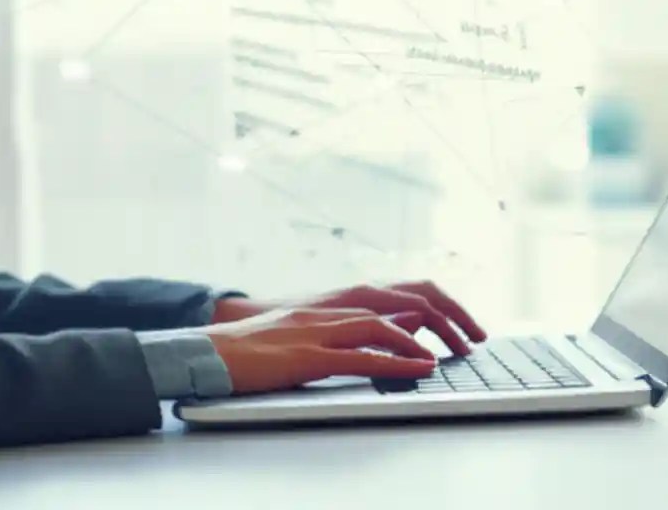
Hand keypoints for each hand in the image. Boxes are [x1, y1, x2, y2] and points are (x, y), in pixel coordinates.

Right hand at [205, 308, 436, 393]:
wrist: (206, 351)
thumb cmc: (247, 350)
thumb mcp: (297, 333)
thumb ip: (331, 333)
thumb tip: (365, 339)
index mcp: (322, 308)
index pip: (383, 299)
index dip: (419, 309)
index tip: (444, 323)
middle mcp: (324, 313)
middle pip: (391, 307)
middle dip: (433, 320)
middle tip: (461, 338)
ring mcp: (315, 333)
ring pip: (379, 328)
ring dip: (417, 342)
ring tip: (443, 356)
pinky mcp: (306, 357)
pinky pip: (360, 357)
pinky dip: (395, 362)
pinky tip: (417, 368)